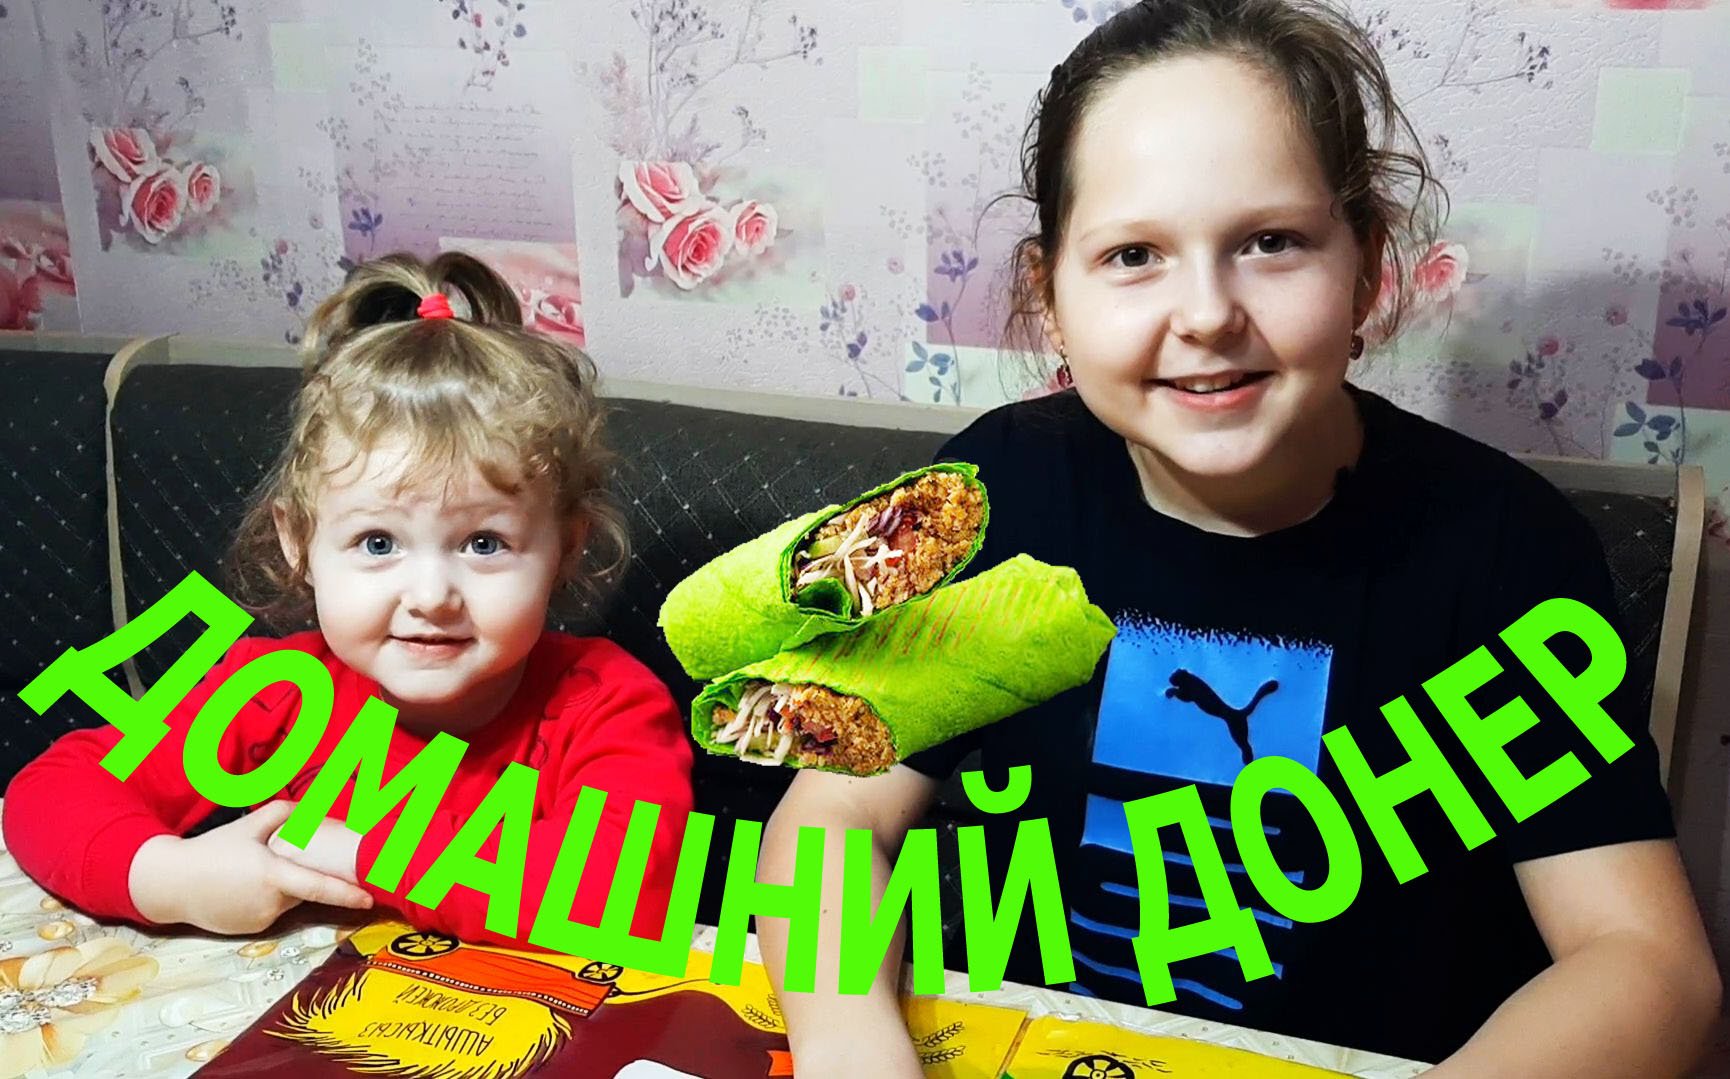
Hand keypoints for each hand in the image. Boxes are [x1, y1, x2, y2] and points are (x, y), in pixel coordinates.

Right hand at [128, 800, 373, 933]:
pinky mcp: (251, 931)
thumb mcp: (248, 826)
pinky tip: (244, 887)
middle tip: (281, 862)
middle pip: (303, 889)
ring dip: (283, 887)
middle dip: (304, 876)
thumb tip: (312, 808)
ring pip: (288, 902)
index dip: (347, 894)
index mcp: (273, 876)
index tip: (370, 900)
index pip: (319, 887)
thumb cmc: (212, 850)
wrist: (171, 884)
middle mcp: (270, 903)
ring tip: (251, 872)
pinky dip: (268, 900)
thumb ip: (283, 813)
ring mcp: (261, 921)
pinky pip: (271, 912)